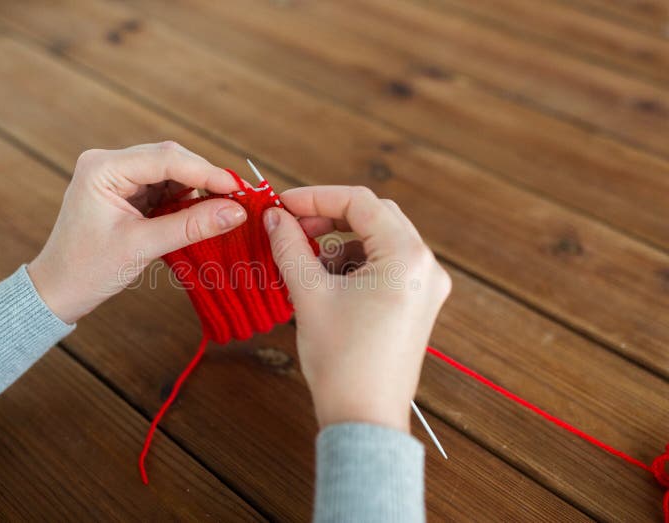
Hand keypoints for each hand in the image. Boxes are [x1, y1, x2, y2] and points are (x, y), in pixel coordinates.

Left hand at [28, 142, 245, 323]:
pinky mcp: (126, 192)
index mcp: (103, 168)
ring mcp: (117, 176)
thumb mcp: (143, 247)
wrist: (58, 290)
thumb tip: (237, 211)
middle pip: (171, 159)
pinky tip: (201, 214)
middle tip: (238, 200)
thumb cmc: (88, 269)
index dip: (206, 172)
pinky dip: (185, 200)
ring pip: (171, 172)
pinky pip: (164, 187)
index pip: (165, 159)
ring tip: (223, 210)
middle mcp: (109, 163)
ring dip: (197, 190)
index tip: (238, 189)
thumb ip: (191, 226)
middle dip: (205, 179)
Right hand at [263, 186, 450, 432]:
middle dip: (330, 217)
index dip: (316, 197)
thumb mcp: (310, 295)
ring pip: (379, 240)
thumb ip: (291, 247)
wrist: (364, 418)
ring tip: (308, 264)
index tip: (282, 206)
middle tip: (293, 228)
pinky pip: (386, 265)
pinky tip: (328, 283)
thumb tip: (275, 217)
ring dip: (341, 243)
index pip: (360, 202)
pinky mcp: (418, 303)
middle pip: (375, 216)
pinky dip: (355, 264)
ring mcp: (426, 285)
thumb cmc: (341, 360)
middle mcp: (426, 266)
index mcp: (407, 256)